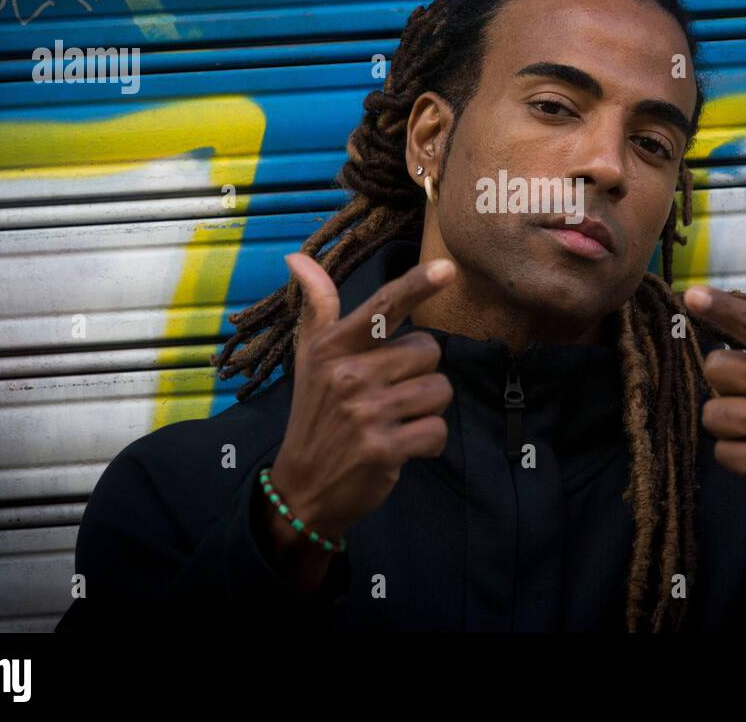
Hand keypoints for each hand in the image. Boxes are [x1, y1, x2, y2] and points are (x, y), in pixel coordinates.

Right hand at [268, 253, 456, 542]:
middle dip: (419, 373)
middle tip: (388, 396)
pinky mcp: (384, 448)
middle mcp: (349, 375)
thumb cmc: (315, 414)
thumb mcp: (310, 359)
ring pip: (438, 390)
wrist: (302, 487)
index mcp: (334, 348)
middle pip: (428, 351)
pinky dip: (429, 442)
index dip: (418, 285)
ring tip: (394, 421)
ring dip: (426, 409)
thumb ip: (317, 308)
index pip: (383, 308)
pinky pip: (437, 430)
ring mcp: (366, 413)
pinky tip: (402, 447)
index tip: (448, 268)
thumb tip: (298, 258)